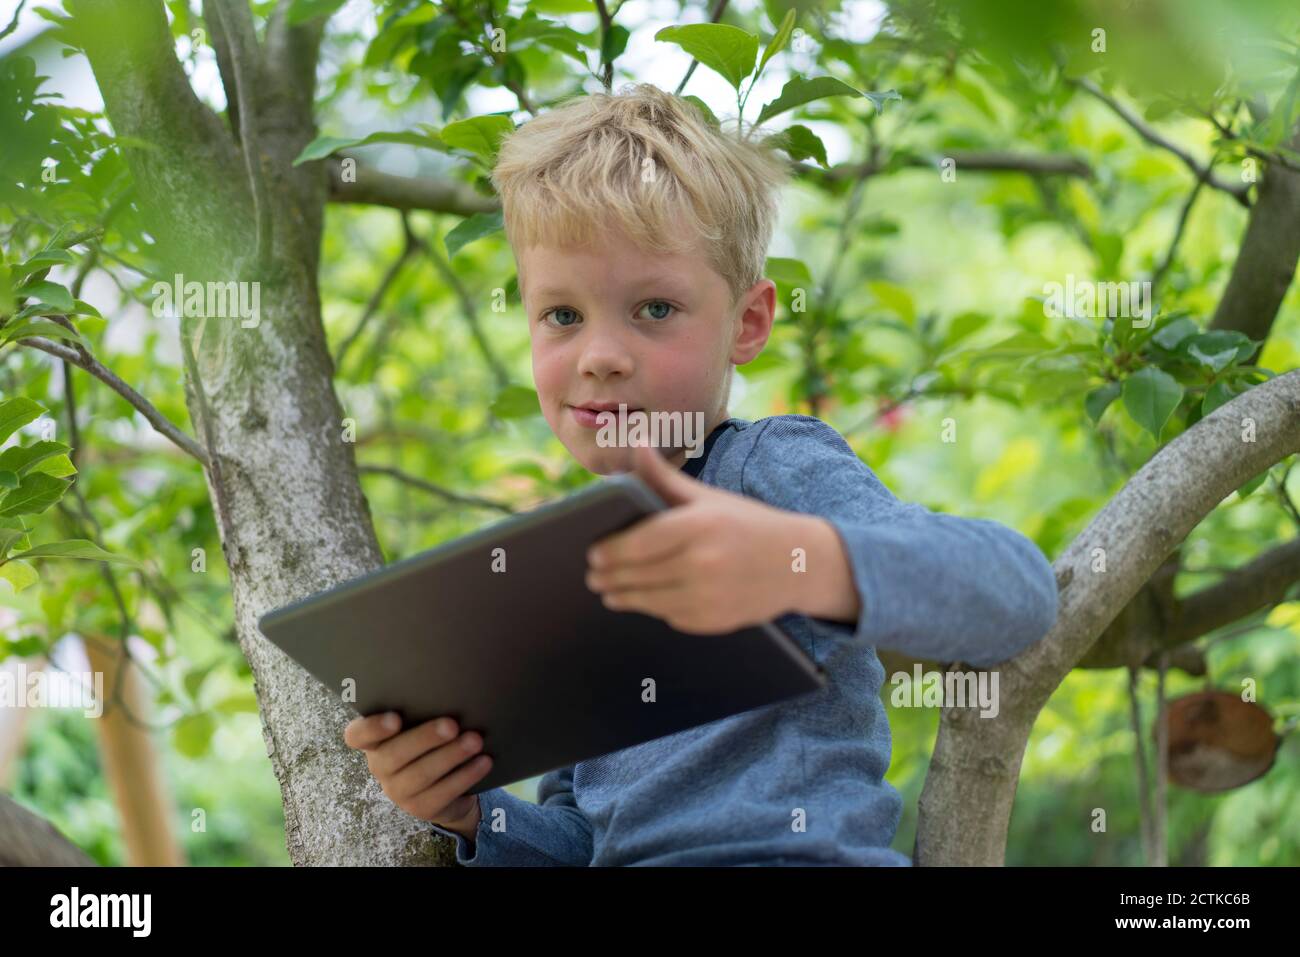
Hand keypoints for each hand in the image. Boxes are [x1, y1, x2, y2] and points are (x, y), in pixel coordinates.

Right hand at [343, 712, 489, 836]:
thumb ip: (423, 710)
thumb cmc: (430, 740)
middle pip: (395, 754)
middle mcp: (380, 766)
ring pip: (421, 774)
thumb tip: (450, 689)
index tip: (395, 719)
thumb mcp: (421, 724)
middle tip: (452, 725)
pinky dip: (466, 776)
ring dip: (451, 756)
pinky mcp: (421, 808)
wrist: (447, 782)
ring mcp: (398, 791)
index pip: (357, 735)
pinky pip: (443, 793)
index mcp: (374, 741)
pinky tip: (483, 762)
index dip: (371, 728)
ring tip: (475, 741)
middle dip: (425, 738)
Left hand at [584, 441, 846, 633]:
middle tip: (593, 575)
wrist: (799, 564)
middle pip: (638, 575)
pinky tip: (645, 600)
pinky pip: (671, 616)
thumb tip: (636, 443)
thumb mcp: (708, 497)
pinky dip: (655, 608)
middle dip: (609, 577)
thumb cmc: (747, 524)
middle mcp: (704, 562)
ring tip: (609, 592)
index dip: (611, 551)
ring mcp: (709, 596)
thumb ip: (664, 476)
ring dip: (624, 597)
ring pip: (650, 601)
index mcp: (700, 525)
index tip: (592, 553)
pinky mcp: (714, 622)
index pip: (640, 542)